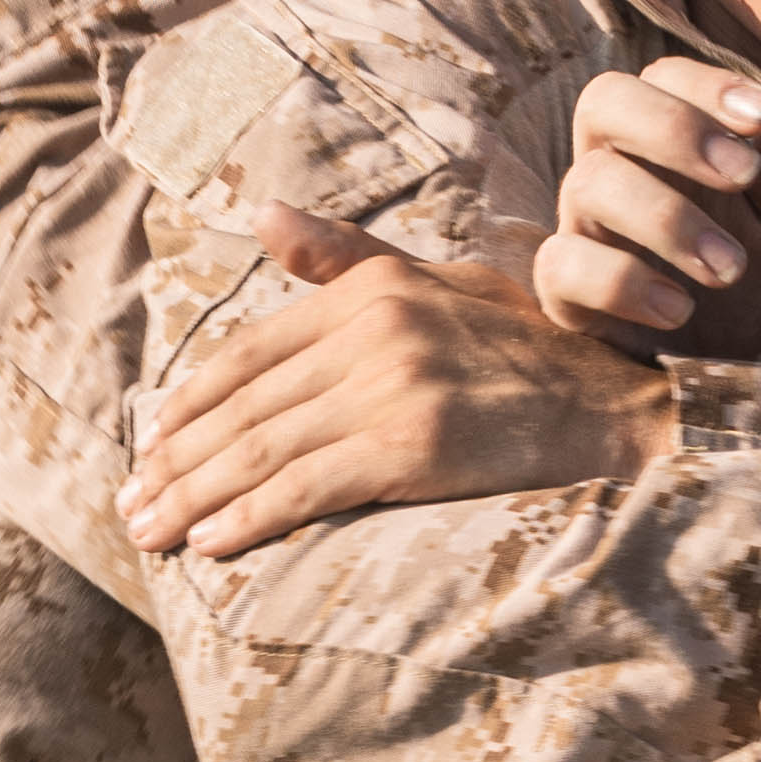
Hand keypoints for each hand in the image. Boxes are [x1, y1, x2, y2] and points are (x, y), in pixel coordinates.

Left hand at [128, 206, 667, 561]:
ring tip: (154, 535)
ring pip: (265, 450)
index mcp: (373, 289)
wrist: (628, 409)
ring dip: (197, 499)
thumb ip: (348, 255)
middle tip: (133, 508)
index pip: (251, 353)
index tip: (152, 448)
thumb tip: (258, 215)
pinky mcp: (416, 446)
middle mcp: (376, 329)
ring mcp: (395, 386)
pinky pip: (308, 488)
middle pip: (246, 407)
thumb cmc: (537, 356)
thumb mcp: (445, 282)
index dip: (191, 405)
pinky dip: (252, 519)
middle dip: (178, 463)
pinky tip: (215, 546)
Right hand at [535, 61, 760, 362]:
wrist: (740, 368)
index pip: (663, 75)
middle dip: (673, 127)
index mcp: (666, 136)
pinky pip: (562, 266)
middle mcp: (614, 167)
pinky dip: (621, 282)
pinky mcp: (566, 295)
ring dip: (667, 218)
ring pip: (589, 182)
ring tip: (731, 269)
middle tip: (744, 175)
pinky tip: (680, 309)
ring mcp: (583, 228)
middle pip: (603, 100)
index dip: (708, 85)